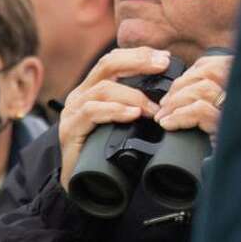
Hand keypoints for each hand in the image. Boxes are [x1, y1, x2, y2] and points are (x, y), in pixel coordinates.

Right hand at [59, 47, 170, 189]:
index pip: (114, 60)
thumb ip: (138, 108)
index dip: (138, 55)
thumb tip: (171, 98)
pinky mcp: (70, 130)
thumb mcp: (125, 125)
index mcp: (93, 89)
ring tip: (153, 108)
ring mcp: (72, 111)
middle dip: (138, 61)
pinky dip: (115, 110)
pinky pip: (91, 111)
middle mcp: (80, 95)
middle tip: (162, 66)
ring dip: (133, 95)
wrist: (82, 186)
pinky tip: (132, 114)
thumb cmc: (108, 154)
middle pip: (107, 65)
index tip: (164, 58)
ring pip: (103, 89)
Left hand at [156, 53, 232, 138]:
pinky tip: (169, 125)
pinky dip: (179, 116)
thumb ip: (212, 100)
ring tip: (163, 115)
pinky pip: (201, 111)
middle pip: (210, 71)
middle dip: (180, 85)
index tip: (177, 85)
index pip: (218, 63)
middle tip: (164, 104)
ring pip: (204, 88)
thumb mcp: (225, 117)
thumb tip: (184, 92)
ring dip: (177, 100)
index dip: (193, 71)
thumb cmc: (234, 147)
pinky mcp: (232, 127)